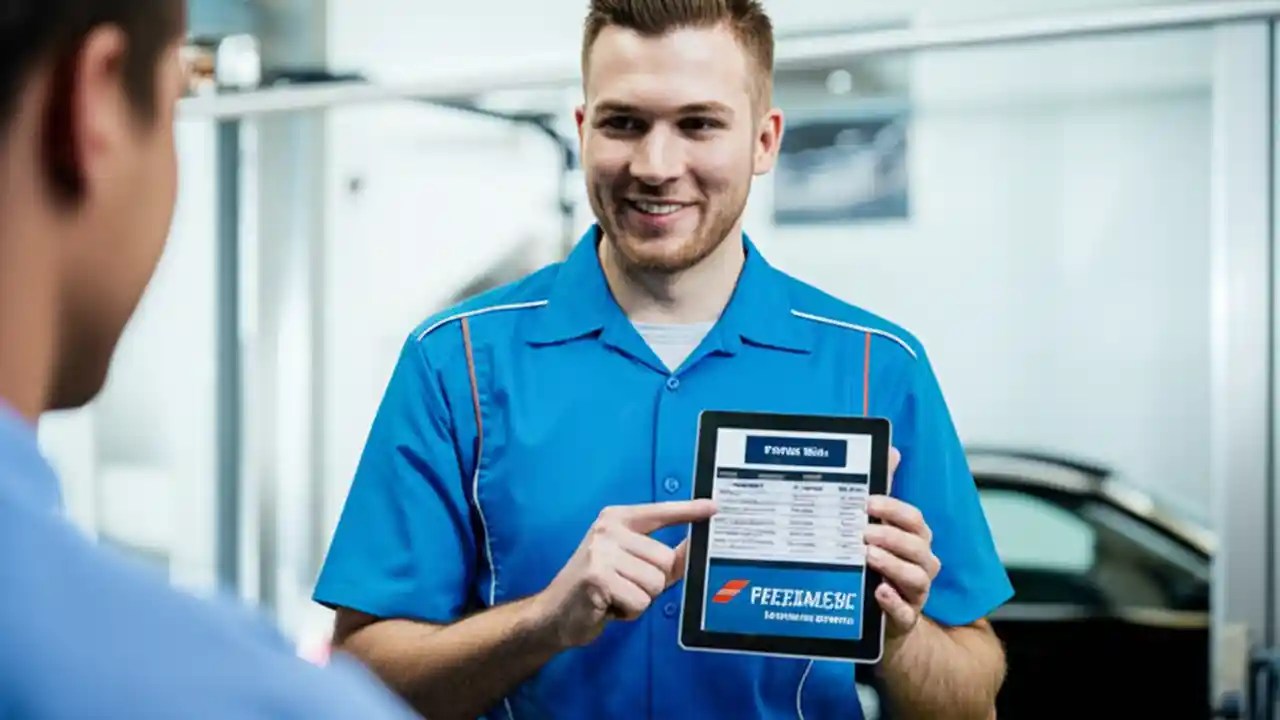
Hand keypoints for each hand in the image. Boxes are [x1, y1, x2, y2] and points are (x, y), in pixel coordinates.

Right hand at [532, 499, 717, 648]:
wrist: (554, 613)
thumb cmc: (598, 589)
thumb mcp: (632, 566)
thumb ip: (664, 557)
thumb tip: (696, 549)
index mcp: (617, 520)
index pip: (660, 512)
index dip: (689, 511)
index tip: (713, 507)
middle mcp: (608, 529)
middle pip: (664, 560)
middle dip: (652, 583)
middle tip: (624, 586)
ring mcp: (601, 551)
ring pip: (654, 583)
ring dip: (639, 600)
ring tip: (615, 596)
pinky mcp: (597, 576)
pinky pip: (639, 600)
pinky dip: (628, 612)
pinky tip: (608, 605)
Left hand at [865, 448, 939, 638]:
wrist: (882, 618)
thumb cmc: (882, 566)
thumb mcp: (881, 529)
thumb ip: (885, 494)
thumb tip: (892, 450)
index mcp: (917, 541)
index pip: (914, 520)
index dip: (894, 510)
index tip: (868, 502)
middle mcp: (922, 565)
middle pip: (918, 547)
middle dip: (891, 536)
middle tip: (863, 532)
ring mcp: (916, 594)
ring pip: (916, 578)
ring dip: (893, 565)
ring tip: (868, 557)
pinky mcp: (905, 619)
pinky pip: (904, 612)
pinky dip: (893, 602)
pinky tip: (878, 591)